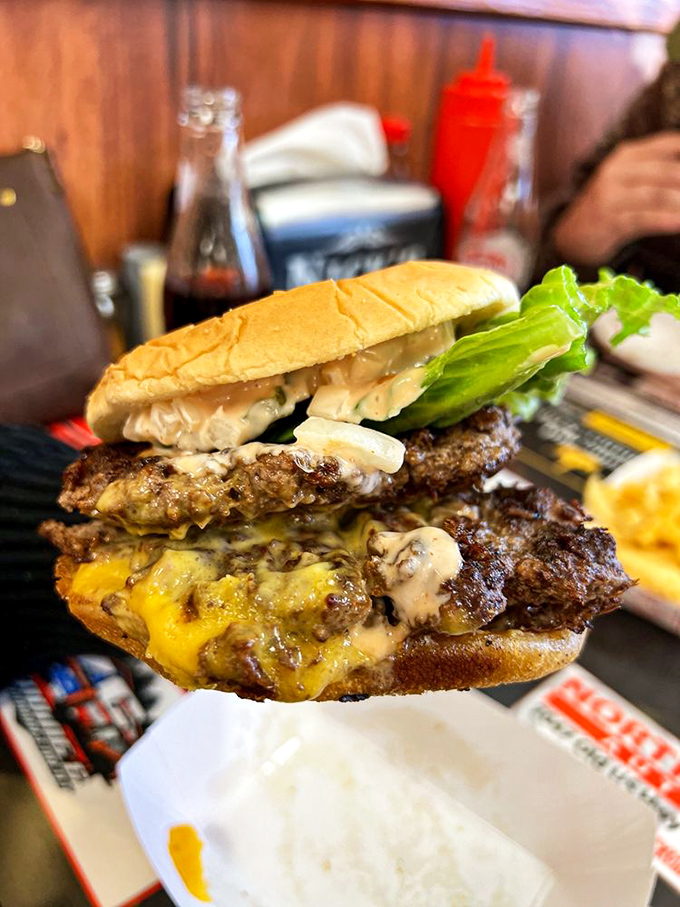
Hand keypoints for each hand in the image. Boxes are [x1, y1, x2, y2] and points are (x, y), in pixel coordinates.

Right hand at [552, 131, 679, 265]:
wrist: (573, 235)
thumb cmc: (612, 206)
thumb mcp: (632, 180)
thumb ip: (659, 172)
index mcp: (627, 154)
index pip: (670, 144)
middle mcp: (617, 170)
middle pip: (668, 171)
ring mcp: (610, 196)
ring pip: (657, 195)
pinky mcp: (608, 220)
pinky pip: (644, 219)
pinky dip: (667, 221)